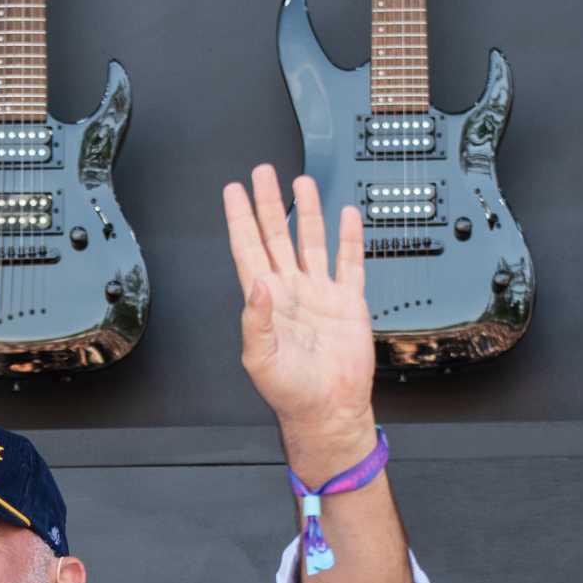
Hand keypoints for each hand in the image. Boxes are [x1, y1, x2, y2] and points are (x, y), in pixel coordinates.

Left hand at [224, 166, 377, 473]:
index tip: (233, 192)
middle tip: (263, 173)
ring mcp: (318, 294)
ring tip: (301, 182)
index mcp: (265, 301)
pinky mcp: (347, 302)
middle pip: (276, 235)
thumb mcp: (260, 358)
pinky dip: (349, 238)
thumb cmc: (289, 391)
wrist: (329, 409)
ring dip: (306, 212)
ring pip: (311, 241)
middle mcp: (290, 291)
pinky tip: (346, 215)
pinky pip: (349, 263)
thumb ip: (255, 320)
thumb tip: (258, 283)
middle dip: (269, 204)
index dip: (240, 220)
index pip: (248, 249)